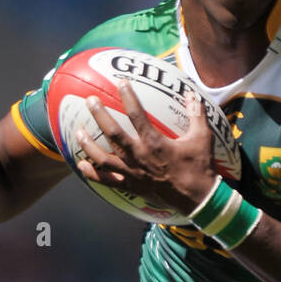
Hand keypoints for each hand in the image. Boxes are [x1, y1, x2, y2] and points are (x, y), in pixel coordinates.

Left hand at [76, 83, 216, 215]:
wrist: (198, 199)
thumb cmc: (199, 167)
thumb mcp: (202, 138)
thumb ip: (196, 114)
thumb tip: (192, 94)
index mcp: (155, 143)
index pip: (137, 115)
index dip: (128, 96)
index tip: (120, 82)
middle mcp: (140, 157)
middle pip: (114, 133)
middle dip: (100, 115)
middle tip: (90, 101)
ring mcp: (133, 173)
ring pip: (104, 159)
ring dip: (89, 145)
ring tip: (78, 131)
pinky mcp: (132, 186)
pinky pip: (107, 180)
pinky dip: (93, 174)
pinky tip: (81, 165)